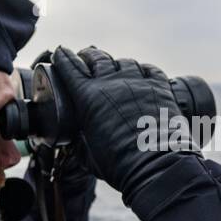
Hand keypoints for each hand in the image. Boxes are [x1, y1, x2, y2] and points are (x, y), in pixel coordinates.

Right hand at [51, 46, 198, 201]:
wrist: (155, 167)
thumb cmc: (119, 165)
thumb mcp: (86, 153)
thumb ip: (79, 138)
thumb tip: (77, 137)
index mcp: (88, 96)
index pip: (70, 67)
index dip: (63, 57)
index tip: (61, 53)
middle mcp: (111, 83)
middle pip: (96, 58)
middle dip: (88, 56)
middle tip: (86, 59)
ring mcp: (138, 82)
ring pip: (123, 61)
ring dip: (116, 64)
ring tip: (114, 69)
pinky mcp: (160, 86)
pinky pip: (149, 69)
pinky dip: (143, 70)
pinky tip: (141, 75)